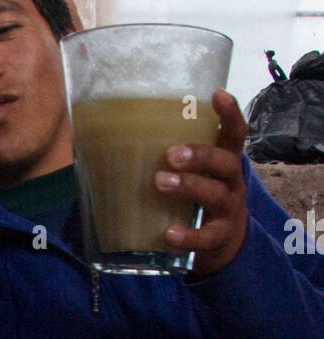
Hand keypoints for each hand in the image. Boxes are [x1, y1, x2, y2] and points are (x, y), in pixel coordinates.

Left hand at [159, 88, 248, 277]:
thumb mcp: (194, 174)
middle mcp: (231, 181)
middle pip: (226, 162)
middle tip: (171, 153)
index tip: (217, 94)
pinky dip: (189, 236)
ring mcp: (228, 210)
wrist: (224, 244)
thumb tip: (106, 140)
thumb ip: (168, 157)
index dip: (229, 113)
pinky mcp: (219, 238)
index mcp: (223, 161)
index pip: (233, 133)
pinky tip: (169, 234)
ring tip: (160, 182)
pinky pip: (207, 236)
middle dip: (200, 155)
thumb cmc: (197, 199)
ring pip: (215, 194)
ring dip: (189, 185)